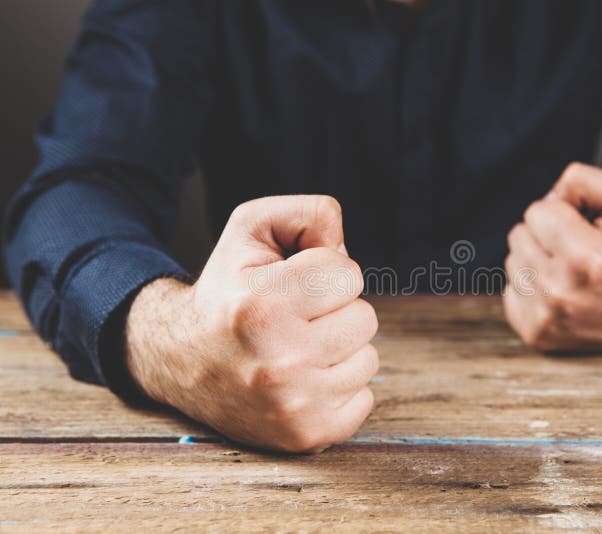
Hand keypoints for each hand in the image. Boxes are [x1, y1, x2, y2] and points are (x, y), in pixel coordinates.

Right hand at [125, 195, 377, 451]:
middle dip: (335, 310)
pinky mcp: (305, 435)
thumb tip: (347, 252)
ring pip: (368, 359)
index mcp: (261, 306)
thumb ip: (310, 214)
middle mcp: (277, 362)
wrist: (181, 360)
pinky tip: (302, 379)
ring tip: (295, 348)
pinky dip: (339, 386)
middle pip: (365, 318)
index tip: (292, 283)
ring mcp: (292, 405)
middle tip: (293, 318)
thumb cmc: (228, 287)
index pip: (348, 274)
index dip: (325, 271)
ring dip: (339, 349)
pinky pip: (364, 398)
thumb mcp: (253, 226)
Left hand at [504, 163, 601, 351]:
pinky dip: (532, 288)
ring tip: (572, 272)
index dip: (561, 213)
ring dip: (538, 261)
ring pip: (512, 262)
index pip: (536, 211)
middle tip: (579, 251)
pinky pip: (511, 291)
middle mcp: (561, 293)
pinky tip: (562, 292)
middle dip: (546, 236)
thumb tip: (547, 195)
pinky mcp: (536, 335)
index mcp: (585, 259)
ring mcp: (546, 319)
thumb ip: (582, 181)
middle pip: (518, 236)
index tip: (585, 229)